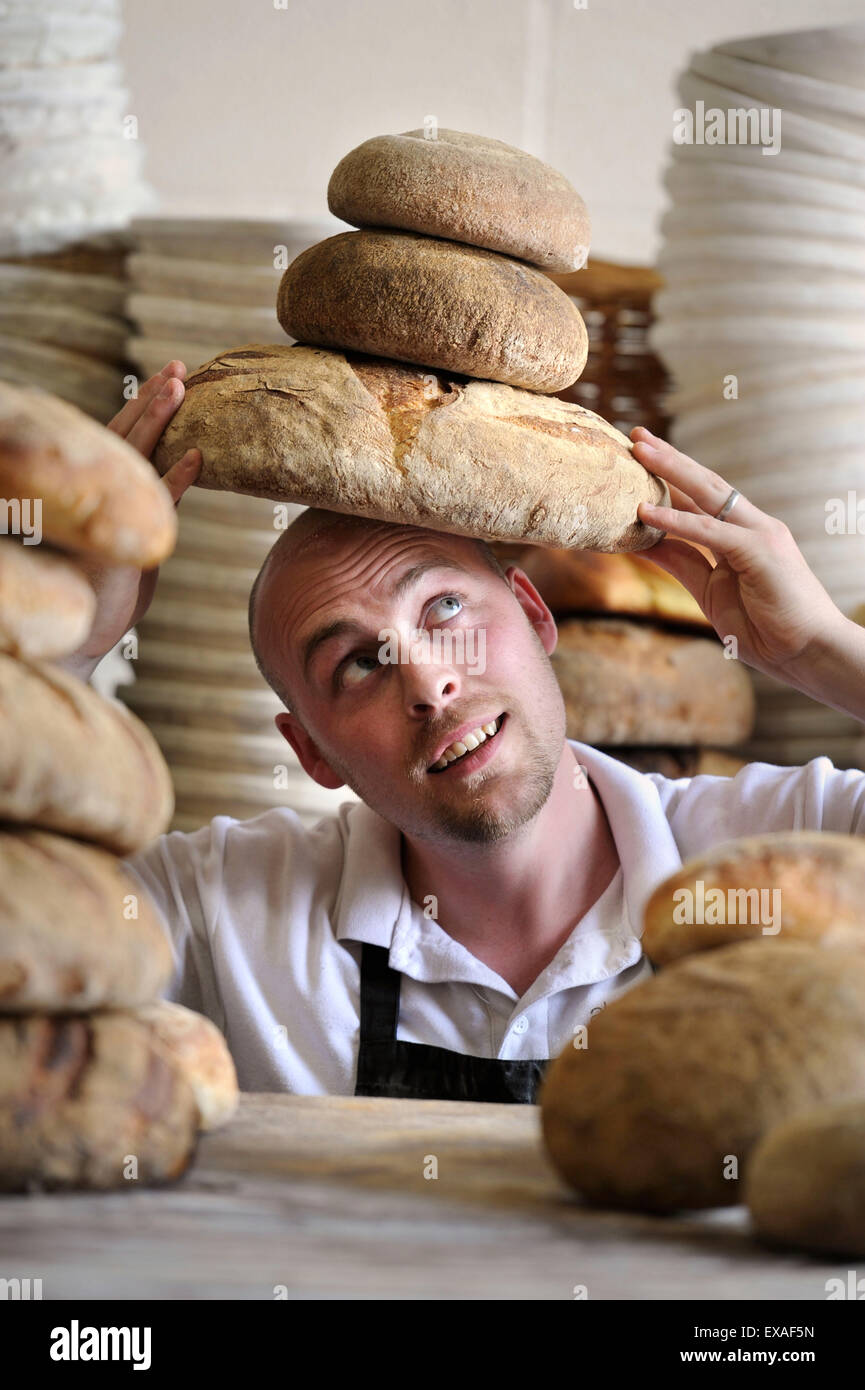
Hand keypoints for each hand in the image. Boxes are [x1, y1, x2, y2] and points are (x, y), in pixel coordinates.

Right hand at [59, 363, 200, 679]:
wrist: (86, 637)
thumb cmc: (110, 597)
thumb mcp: (138, 546)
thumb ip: (154, 513)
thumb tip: (179, 485)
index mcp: (102, 494)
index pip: (122, 440)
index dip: (146, 409)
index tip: (171, 380)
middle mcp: (98, 496)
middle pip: (125, 434)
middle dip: (152, 400)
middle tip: (178, 367)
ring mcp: (105, 515)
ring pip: (132, 456)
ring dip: (157, 421)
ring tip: (179, 387)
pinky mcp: (118, 541)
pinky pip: (152, 505)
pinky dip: (176, 480)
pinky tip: (198, 456)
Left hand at [630, 426, 845, 677]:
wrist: (811, 655)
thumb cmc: (767, 629)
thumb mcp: (711, 591)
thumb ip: (683, 562)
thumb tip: (645, 541)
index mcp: (742, 537)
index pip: (701, 499)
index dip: (670, 478)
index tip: (640, 458)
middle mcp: (752, 528)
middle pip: (704, 484)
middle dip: (669, 459)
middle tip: (636, 436)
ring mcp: (759, 536)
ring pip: (708, 495)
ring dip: (671, 471)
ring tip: (638, 451)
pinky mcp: (760, 552)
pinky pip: (709, 532)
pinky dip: (677, 520)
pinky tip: (647, 510)